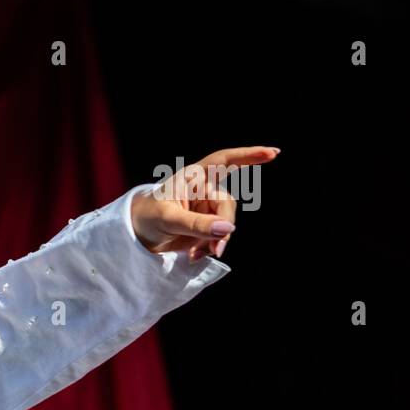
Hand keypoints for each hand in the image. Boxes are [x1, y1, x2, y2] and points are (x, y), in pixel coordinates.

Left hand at [131, 146, 279, 261]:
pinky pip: (216, 237)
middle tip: (216, 250)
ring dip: (214, 241)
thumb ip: (196, 224)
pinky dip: (208, 248)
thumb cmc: (146, 217)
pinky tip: (194, 257)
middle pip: (227, 205)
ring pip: (224, 224)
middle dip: (223, 227)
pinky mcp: (205, 226)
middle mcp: (203, 190)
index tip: (273, 153)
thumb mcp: (168, 220)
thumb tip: (228, 228)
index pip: (223, 161)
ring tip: (197, 255)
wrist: (136, 235)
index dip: (248, 156)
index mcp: (193, 177)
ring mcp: (206, 208)